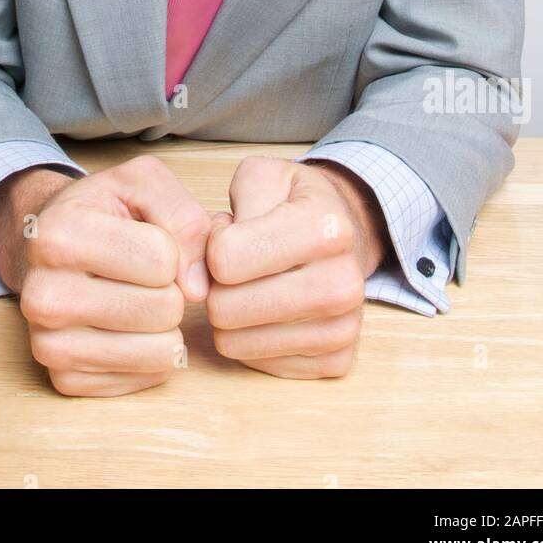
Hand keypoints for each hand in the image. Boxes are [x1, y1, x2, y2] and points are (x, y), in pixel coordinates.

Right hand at [0, 154, 211, 397]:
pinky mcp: (66, 380)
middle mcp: (42, 295)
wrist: (52, 246)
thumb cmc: (103, 211)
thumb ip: (184, 217)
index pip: (162, 259)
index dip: (171, 247)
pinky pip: (149, 376)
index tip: (146, 238)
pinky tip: (128, 325)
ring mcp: (48, 345)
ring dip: (166, 323)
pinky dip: (153, 351)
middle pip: (164, 308)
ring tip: (138, 296)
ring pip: (161, 350)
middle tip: (143, 273)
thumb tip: (198, 289)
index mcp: (57, 235)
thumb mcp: (143, 182)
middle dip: (171, 288)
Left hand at [204, 155, 389, 378]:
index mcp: (326, 228)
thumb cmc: (291, 203)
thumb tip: (199, 277)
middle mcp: (343, 283)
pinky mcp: (337, 361)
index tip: (230, 232)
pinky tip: (269, 310)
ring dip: (231, 314)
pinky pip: (257, 364)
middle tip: (237, 265)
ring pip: (235, 343)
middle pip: (225, 308)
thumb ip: (219, 214)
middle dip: (216, 285)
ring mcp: (344, 327)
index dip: (213, 244)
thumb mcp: (258, 177)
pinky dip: (251, 338)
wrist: (344, 232)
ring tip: (253, 284)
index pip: (225, 260)